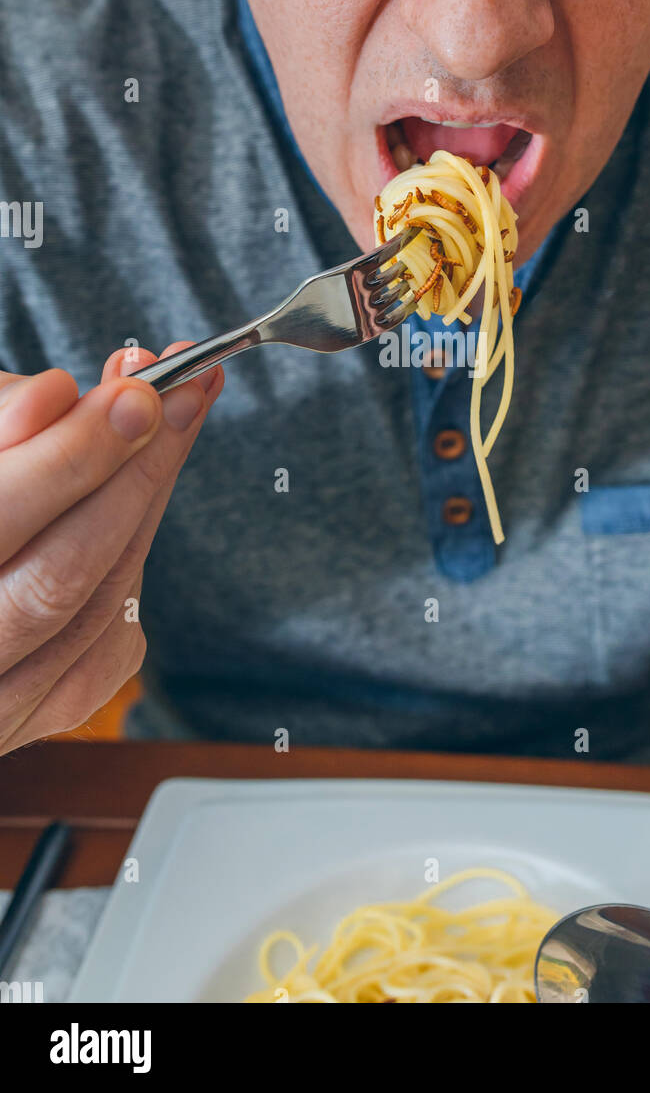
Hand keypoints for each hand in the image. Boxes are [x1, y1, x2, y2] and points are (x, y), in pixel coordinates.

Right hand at [0, 343, 223, 752]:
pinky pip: (112, 635)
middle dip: (133, 473)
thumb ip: (2, 420)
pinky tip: (135, 499)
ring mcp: (0, 706)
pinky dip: (130, 557)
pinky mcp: (44, 710)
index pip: (1, 517)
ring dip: (146, 502)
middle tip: (180, 394)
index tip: (138, 391)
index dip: (72, 456)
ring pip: (98, 606)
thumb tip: (60, 396)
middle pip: (60, 575)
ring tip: (175, 419)